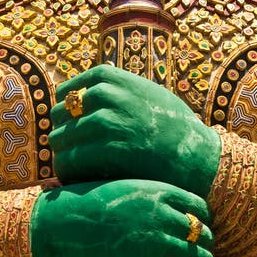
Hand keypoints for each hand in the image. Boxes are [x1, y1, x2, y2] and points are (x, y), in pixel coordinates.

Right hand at [31, 178, 214, 256]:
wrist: (63, 227)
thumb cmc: (88, 206)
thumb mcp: (123, 190)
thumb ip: (148, 198)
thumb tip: (165, 210)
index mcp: (158, 191)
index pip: (199, 206)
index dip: (200, 219)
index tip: (194, 228)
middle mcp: (163, 215)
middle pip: (203, 233)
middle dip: (202, 245)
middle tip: (195, 253)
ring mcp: (158, 242)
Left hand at [50, 65, 220, 197]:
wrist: (195, 154)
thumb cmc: (173, 125)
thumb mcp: (147, 92)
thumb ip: (120, 88)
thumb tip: (90, 91)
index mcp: (117, 79)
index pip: (73, 87)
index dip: (66, 104)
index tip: (67, 117)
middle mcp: (110, 96)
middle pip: (63, 111)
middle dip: (62, 129)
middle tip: (66, 143)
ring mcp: (109, 123)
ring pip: (62, 137)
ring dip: (61, 151)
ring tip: (68, 162)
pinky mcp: (109, 152)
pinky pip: (71, 161)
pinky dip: (67, 170)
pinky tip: (75, 176)